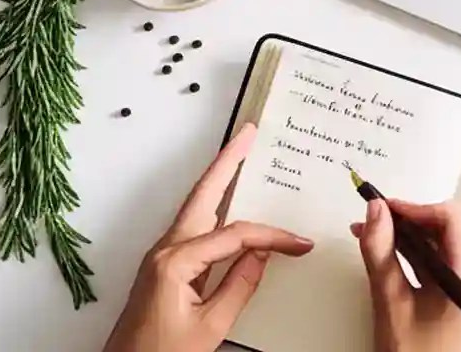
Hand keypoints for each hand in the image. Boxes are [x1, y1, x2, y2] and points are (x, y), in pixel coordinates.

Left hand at [104, 123, 314, 351]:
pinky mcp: (165, 268)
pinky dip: (215, 211)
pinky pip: (195, 230)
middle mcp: (164, 251)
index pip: (236, 236)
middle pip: (203, 195)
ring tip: (239, 157)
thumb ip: (239, 286)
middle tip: (247, 134)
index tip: (298, 245)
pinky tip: (227, 208)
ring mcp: (162, 257)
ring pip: (197, 208)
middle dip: (227, 161)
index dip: (272, 237)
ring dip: (218, 181)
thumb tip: (261, 254)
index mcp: (175, 262)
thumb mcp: (210, 327)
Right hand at [351, 199, 460, 351]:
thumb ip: (380, 252)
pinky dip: (408, 255)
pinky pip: (433, 265)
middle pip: (444, 232)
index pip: (452, 221)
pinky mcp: (453, 298)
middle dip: (406, 220)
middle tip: (371, 216)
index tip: (386, 207)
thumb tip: (377, 209)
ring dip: (403, 236)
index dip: (418, 207)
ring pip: (436, 247)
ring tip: (368, 231)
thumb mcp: (389, 301)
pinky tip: (382, 251)